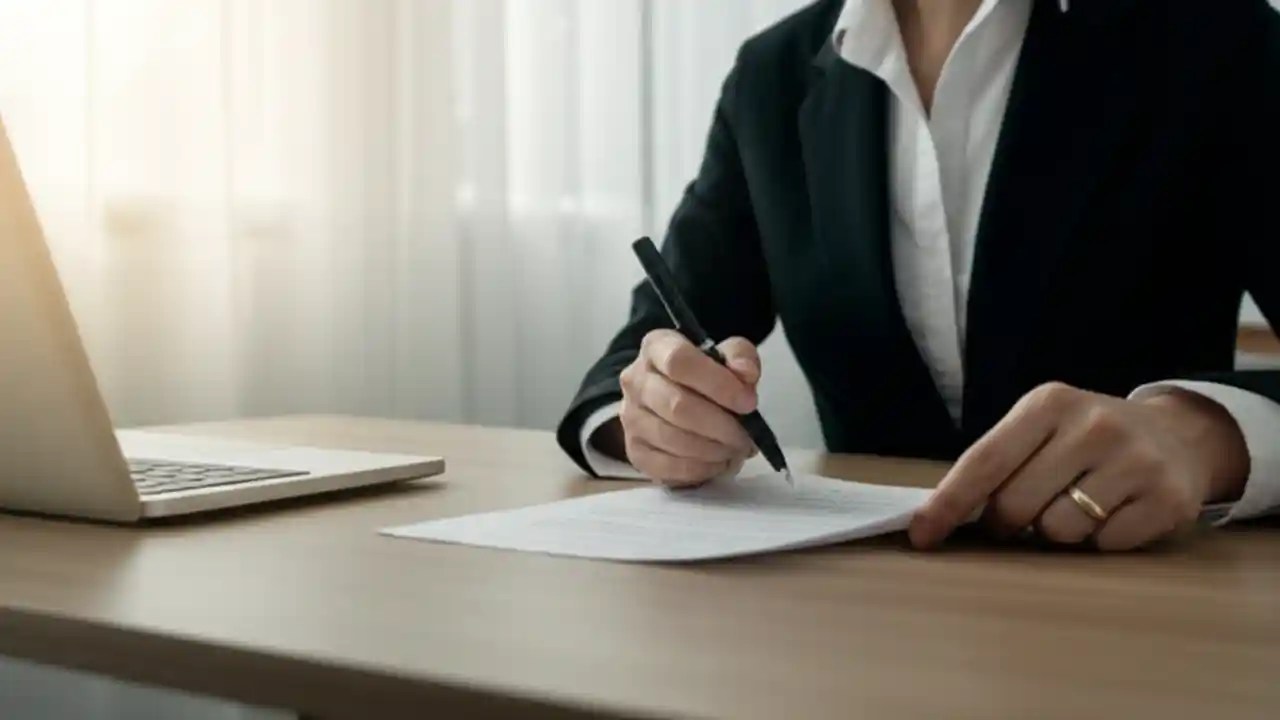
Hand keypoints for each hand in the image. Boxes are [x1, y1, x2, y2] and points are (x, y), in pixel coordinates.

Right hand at [615, 330, 759, 486]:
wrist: (678, 399)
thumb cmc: (706, 376)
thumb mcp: (728, 355)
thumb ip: (741, 357)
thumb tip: (745, 374)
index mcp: (657, 347)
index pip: (680, 361)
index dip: (718, 384)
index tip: (748, 402)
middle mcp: (635, 380)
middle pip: (677, 405)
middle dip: (721, 425)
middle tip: (746, 436)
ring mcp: (630, 418)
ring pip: (673, 439)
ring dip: (713, 450)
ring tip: (734, 449)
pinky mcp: (635, 451)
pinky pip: (668, 467)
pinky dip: (700, 469)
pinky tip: (717, 462)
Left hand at [909, 382, 1249, 550]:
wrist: (1178, 435)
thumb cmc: (1086, 439)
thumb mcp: (1042, 429)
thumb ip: (998, 463)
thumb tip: (937, 516)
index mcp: (1049, 403)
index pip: (984, 462)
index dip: (948, 503)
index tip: (922, 535)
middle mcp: (1093, 425)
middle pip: (1016, 505)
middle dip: (1008, 522)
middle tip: (1025, 513)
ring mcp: (1136, 461)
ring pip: (1059, 531)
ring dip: (1059, 532)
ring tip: (1081, 503)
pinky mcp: (1168, 498)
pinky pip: (1104, 546)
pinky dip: (1101, 541)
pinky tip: (1116, 512)